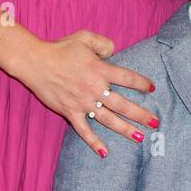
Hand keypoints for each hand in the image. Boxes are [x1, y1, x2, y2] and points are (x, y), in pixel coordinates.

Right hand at [16, 30, 157, 155]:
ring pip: (108, 120)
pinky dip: (93, 142)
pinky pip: (84, 130)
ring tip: (140, 137)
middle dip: (141, 114)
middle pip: (123, 104)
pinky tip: (104, 152)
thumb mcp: (84, 37)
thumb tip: (114, 52)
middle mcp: (94, 88)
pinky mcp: (70, 112)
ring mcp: (83, 102)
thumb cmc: (60, 49)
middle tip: (155, 123)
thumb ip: (103, 43)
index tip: (152, 88)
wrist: (35, 62)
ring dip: (125, 129)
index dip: (142, 83)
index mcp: (100, 70)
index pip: (127, 78)